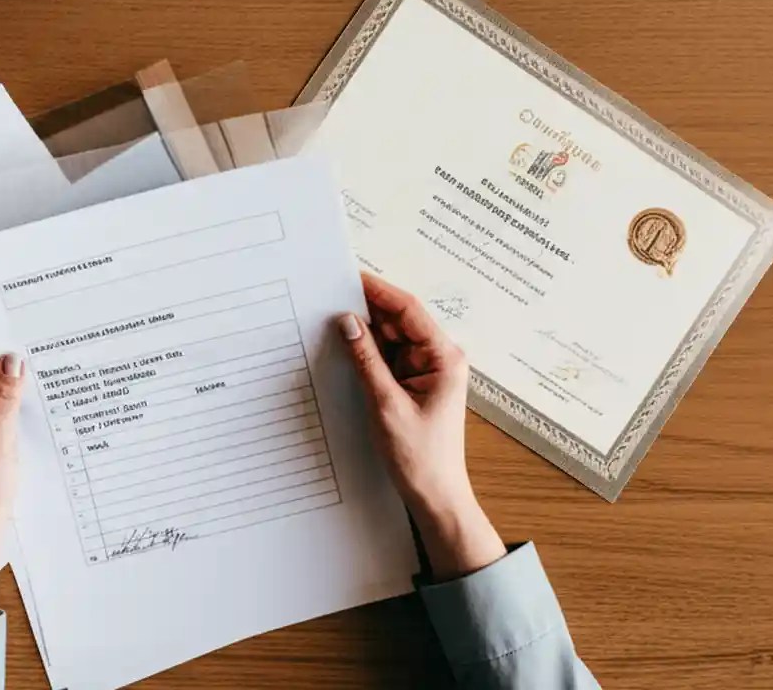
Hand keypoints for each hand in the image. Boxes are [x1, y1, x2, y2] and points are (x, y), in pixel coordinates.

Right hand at [338, 273, 504, 580]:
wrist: (435, 495)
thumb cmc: (420, 456)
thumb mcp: (386, 405)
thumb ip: (366, 360)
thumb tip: (348, 322)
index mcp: (444, 357)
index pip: (408, 310)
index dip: (378, 290)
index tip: (349, 277)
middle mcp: (438, 357)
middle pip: (398, 320)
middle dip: (366, 309)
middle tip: (329, 298)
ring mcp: (425, 370)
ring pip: (390, 338)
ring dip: (365, 332)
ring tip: (330, 322)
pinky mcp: (412, 383)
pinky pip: (387, 357)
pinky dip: (367, 352)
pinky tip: (344, 348)